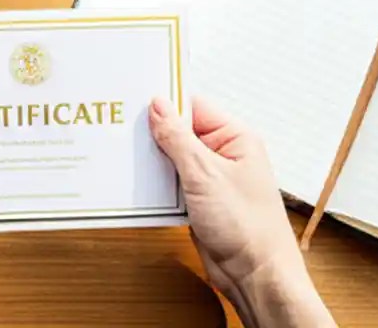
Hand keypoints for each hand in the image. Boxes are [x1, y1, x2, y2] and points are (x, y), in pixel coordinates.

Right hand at [149, 97, 334, 327]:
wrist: (255, 275)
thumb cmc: (246, 226)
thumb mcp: (204, 173)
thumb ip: (177, 138)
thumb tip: (158, 106)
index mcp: (236, 138)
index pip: (194, 106)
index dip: (165, 103)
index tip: (134, 101)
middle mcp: (225, 154)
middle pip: (181, 132)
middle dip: (154, 134)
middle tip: (122, 129)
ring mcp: (213, 179)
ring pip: (174, 159)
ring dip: (154, 162)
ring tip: (126, 156)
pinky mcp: (201, 201)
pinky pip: (173, 184)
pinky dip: (158, 185)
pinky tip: (139, 184)